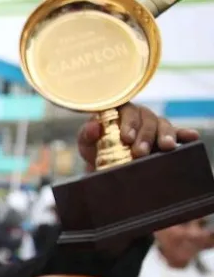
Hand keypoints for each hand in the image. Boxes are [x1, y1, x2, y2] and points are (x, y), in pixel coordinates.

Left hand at [77, 103, 199, 169]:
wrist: (104, 165)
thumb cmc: (95, 147)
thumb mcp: (85, 142)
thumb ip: (86, 133)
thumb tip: (94, 126)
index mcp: (120, 111)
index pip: (127, 111)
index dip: (128, 123)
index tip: (126, 138)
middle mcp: (140, 115)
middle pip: (146, 120)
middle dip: (144, 136)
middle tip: (140, 152)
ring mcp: (154, 125)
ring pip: (162, 125)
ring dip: (165, 136)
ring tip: (166, 147)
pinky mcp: (164, 136)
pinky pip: (177, 132)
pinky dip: (184, 134)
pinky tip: (191, 137)